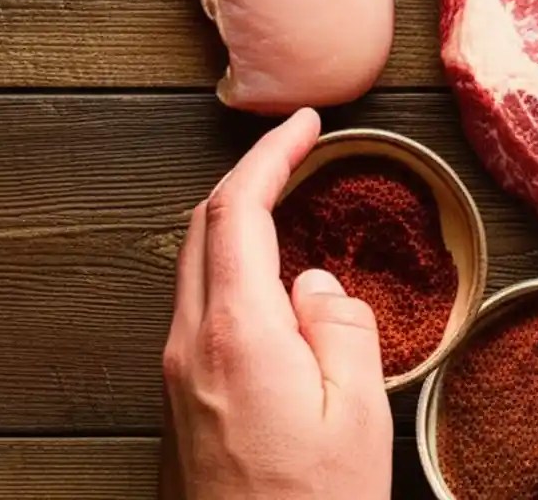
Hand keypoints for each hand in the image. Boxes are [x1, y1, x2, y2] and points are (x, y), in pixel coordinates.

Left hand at [161, 108, 391, 498]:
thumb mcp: (358, 411)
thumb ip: (339, 326)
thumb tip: (316, 283)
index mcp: (239, 334)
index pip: (239, 210)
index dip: (270, 155)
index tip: (303, 126)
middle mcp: (193, 343)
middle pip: (205, 226)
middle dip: (249, 175)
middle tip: (295, 151)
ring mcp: (178, 371)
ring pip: (198, 264)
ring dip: (237, 219)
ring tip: (287, 201)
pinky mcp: (181, 396)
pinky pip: (200, 304)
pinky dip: (231, 264)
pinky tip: (268, 276)